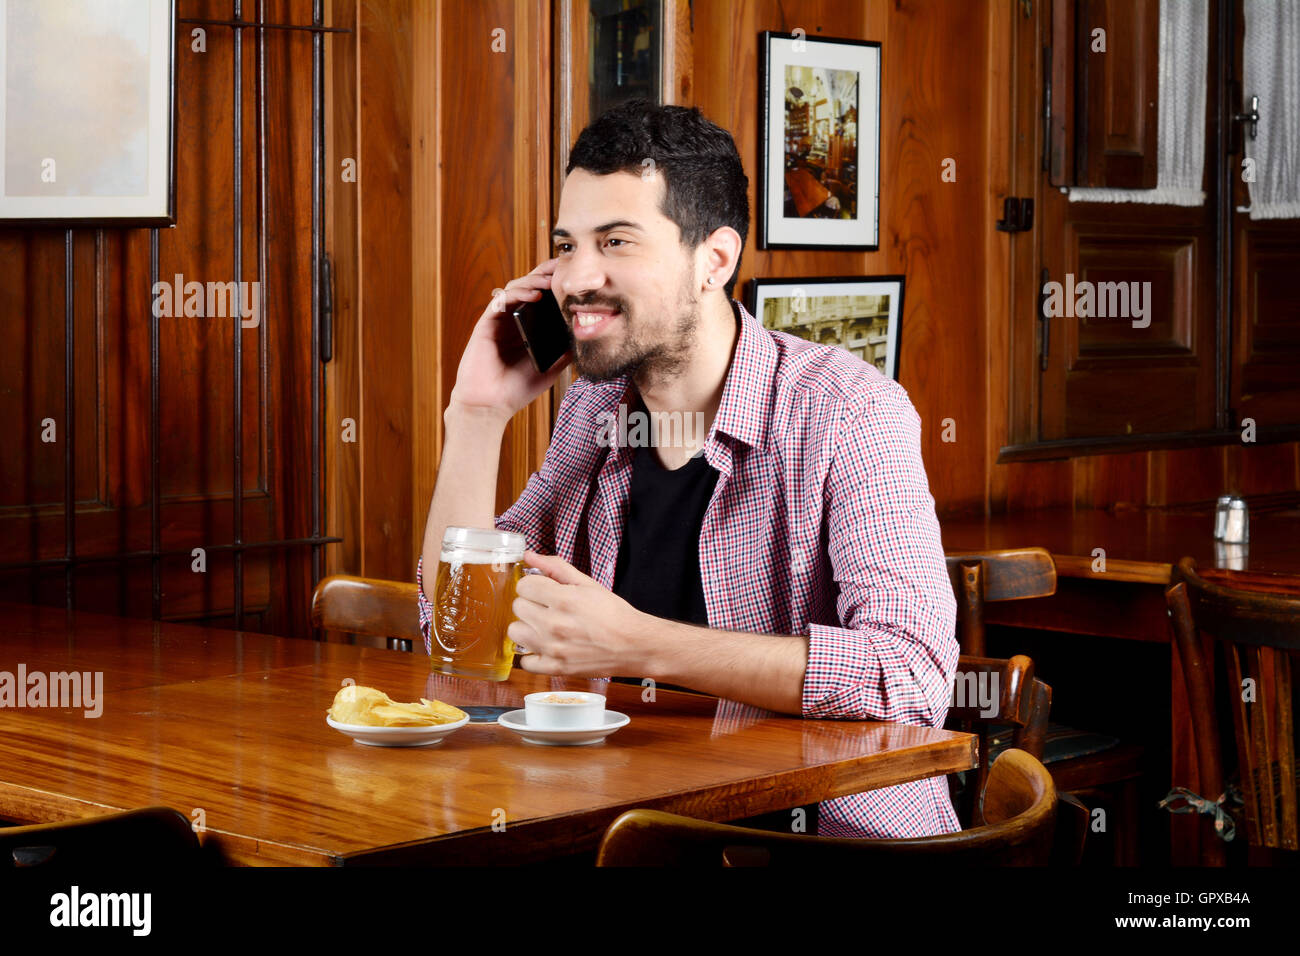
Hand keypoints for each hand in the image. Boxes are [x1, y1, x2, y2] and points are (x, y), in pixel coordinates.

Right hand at [448, 259, 571, 419]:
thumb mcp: (550, 368)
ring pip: (515, 288)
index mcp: (527, 327)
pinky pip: (501, 301)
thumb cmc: (517, 389)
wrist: (491, 405)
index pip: (541, 297)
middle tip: (563, 265)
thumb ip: (564, 352)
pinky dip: (516, 294)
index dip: (554, 282)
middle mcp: (513, 319)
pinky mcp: (486, 324)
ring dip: (533, 280)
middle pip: (529, 286)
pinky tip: (533, 295)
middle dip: (545, 273)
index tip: (573, 273)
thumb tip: (587, 337)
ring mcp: (499, 320)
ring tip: (550, 280)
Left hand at [509, 551, 652, 676]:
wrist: (634, 645)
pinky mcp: (555, 668)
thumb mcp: (588, 584)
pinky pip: (524, 662)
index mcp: (563, 599)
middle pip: (518, 607)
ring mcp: (553, 648)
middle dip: (531, 603)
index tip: (543, 590)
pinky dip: (532, 655)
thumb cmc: (614, 614)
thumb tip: (530, 556)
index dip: (534, 585)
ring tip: (543, 627)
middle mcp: (554, 624)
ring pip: (515, 632)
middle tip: (547, 607)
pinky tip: (545, 647)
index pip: (523, 586)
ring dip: (527, 627)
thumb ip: (556, 568)